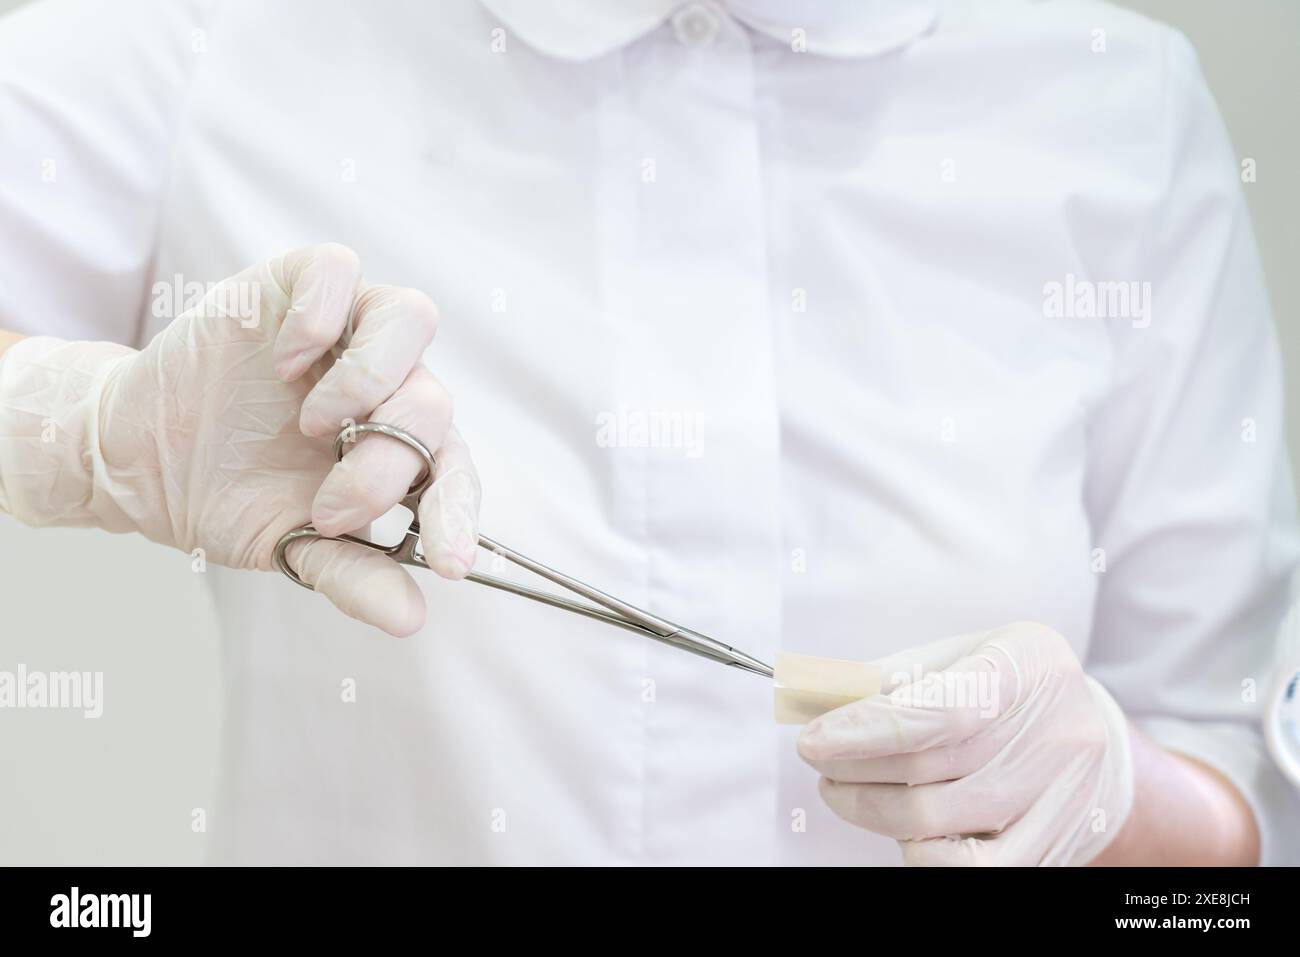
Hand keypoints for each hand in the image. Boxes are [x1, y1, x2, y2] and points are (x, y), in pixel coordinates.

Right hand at [0, 243, 479, 635]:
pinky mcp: (294, 286)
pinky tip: (287, 363)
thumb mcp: (291, 545)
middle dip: (388, 464)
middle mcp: (387, 383)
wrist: (141, 456)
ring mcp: (345, 330)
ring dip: (371, 379)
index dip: (459, 513)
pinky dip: (321, 315)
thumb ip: (352, 575)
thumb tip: (410, 619)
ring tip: (314, 425)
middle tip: (331, 506)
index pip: (455, 468)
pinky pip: (338, 269)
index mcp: (399, 446)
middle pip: (432, 403)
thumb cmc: (229, 495)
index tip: (448, 564)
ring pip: (411, 317)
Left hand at [797, 622, 1134, 865]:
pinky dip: (919, 852)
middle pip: (931, 766)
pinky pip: (974, 867)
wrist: (1089, 735)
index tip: (813, 739)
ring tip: (841, 789)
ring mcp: (1063, 794)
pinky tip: (896, 827)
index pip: (943, 708)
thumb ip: (891, 677)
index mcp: (1030, 664)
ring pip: (940, 819)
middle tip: (817, 760)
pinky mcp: (1055, 843)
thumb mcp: (958, 656)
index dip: (868, 728)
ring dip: (870, 807)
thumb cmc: (1006, 688)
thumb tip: (817, 703)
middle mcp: (1059, 730)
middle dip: (853, 767)